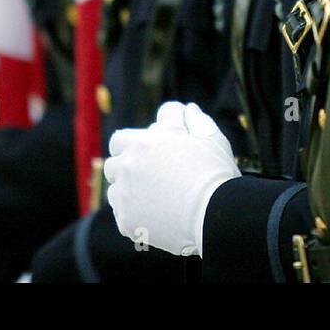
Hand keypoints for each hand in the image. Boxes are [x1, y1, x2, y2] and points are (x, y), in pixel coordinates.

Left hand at [103, 102, 239, 256]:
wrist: (215, 216)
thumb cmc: (215, 174)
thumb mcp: (211, 138)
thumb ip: (196, 120)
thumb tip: (188, 109)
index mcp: (143, 142)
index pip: (122, 138)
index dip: (136, 145)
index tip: (150, 154)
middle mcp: (129, 165)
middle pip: (114, 162)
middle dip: (127, 166)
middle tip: (149, 174)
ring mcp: (125, 194)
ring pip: (115, 189)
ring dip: (128, 190)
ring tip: (153, 197)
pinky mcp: (126, 220)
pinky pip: (122, 214)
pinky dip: (133, 214)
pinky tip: (154, 215)